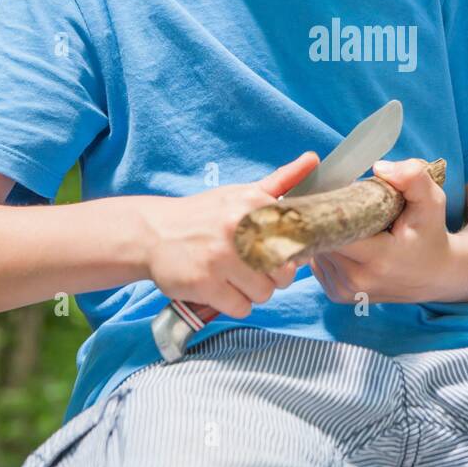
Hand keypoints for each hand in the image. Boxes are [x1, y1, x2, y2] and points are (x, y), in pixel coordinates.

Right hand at [140, 152, 319, 317]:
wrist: (154, 232)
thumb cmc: (206, 215)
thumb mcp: (241, 193)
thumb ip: (281, 181)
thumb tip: (313, 159)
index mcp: (253, 205)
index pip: (297, 242)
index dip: (291, 254)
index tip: (277, 252)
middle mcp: (239, 229)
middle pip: (284, 273)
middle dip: (272, 276)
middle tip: (253, 267)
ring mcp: (221, 258)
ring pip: (264, 293)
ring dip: (253, 292)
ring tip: (236, 277)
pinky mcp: (205, 284)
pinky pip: (241, 307)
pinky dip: (235, 303)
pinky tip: (222, 289)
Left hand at [309, 158, 451, 305]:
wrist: (434, 276)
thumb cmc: (430, 234)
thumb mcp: (432, 202)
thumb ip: (412, 178)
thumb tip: (379, 168)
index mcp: (378, 259)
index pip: (335, 228)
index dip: (331, 205)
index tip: (340, 189)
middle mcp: (357, 280)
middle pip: (320, 236)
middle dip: (327, 214)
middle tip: (345, 200)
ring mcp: (345, 290)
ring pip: (315, 248)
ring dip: (325, 230)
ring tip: (348, 219)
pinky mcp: (337, 294)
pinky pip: (317, 260)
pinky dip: (326, 245)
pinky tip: (346, 237)